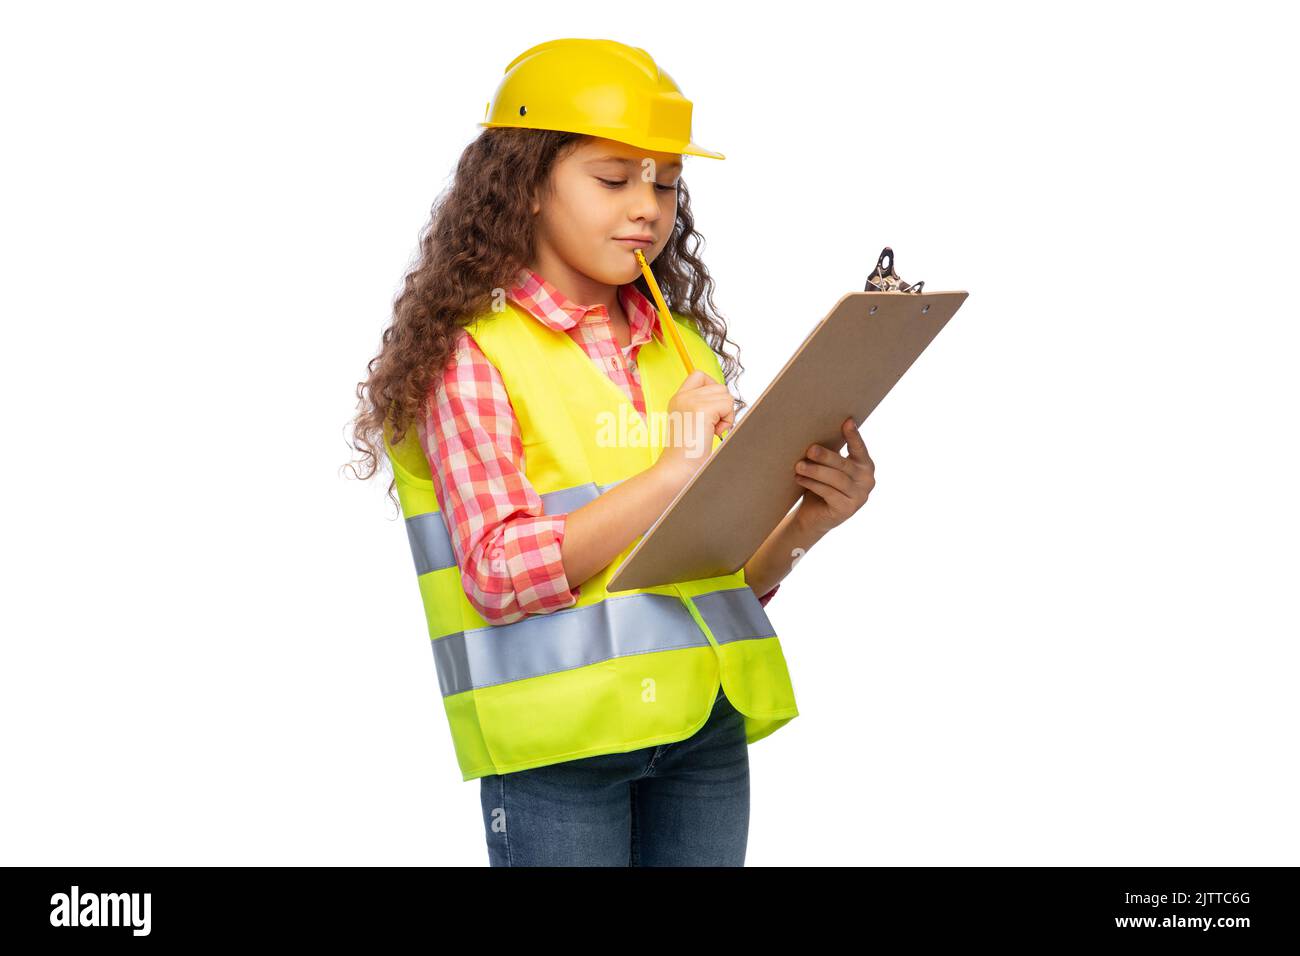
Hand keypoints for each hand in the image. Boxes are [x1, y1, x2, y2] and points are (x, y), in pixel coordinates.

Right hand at [654, 369, 734, 482]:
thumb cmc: (686, 453)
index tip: (711, 411)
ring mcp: (691, 401)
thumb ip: (702, 406)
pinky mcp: (702, 409)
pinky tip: (714, 433)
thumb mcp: (690, 422)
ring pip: (726, 394)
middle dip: (722, 406)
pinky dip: (727, 421)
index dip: (712, 389)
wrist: (677, 469)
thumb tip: (725, 399)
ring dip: (725, 414)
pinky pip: (728, 405)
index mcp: (678, 398)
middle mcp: (682, 396)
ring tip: (711, 430)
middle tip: (710, 426)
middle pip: (719, 386)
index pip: (699, 375)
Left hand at [792, 417, 875, 535]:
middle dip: (826, 456)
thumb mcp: (828, 468)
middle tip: (809, 449)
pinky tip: (799, 479)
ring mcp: (860, 497)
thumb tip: (814, 434)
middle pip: (844, 465)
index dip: (853, 435)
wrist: (813, 517)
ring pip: (836, 479)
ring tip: (799, 466)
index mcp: (865, 465)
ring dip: (815, 471)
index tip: (847, 421)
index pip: (859, 448)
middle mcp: (867, 481)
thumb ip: (830, 454)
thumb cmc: (821, 486)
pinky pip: (829, 493)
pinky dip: (813, 484)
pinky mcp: (847, 510)